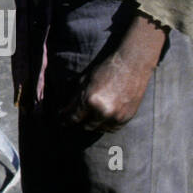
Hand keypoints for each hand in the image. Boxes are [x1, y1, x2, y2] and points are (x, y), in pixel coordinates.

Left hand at [63, 12, 165, 131]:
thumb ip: (75, 98)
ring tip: (89, 117)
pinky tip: (102, 118)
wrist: (131, 63)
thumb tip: (65, 110)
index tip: (61, 120)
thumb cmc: (105, 68)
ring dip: (93, 124)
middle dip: (79, 122)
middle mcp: (103, 112)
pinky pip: (113, 128)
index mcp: (90, 101)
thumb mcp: (84, 81)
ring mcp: (117, 117)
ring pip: (100, 129)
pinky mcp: (127, 118)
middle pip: (86, 126)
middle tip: (75, 117)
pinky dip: (106, 125)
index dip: (65, 120)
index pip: (73, 117)